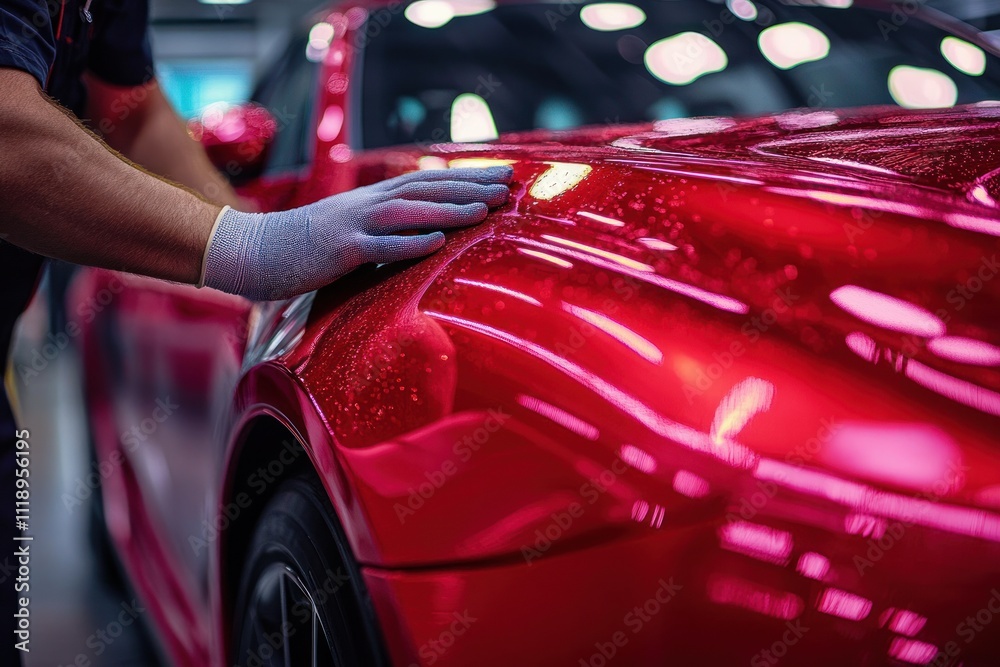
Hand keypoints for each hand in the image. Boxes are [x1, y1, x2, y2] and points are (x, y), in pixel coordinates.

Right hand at [200, 166, 511, 299]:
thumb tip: (426, 234)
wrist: (255, 251)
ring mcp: (353, 225)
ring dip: (448, 208)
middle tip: (508, 185)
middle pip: (426, 188)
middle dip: (469, 186)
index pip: (428, 181)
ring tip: (485, 209)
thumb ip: (386, 229)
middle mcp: (367, 205)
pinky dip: (410, 243)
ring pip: (408, 212)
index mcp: (373, 200)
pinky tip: (438, 242)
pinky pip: (379, 247)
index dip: (467, 178)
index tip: (503, 176)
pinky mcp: (339, 251)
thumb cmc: (306, 246)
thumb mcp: (352, 231)